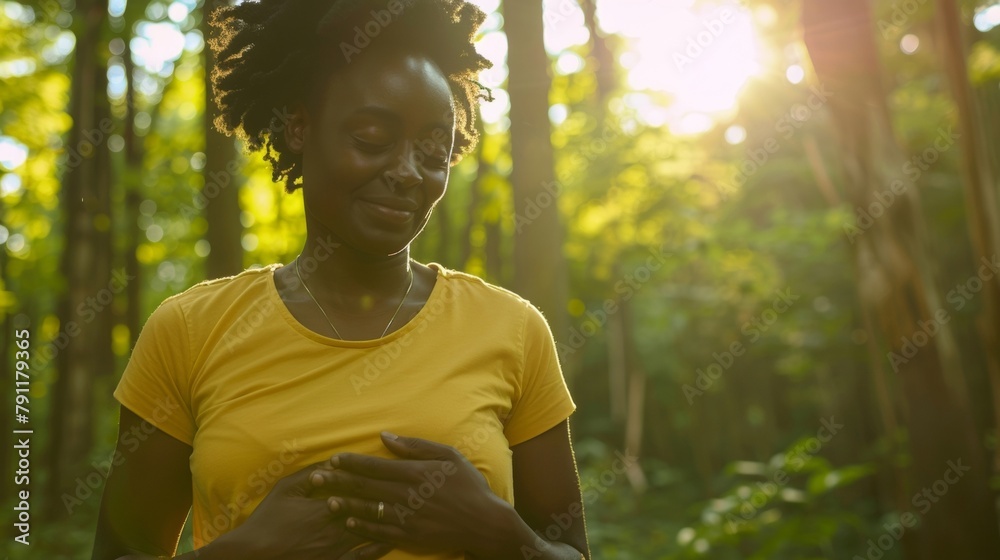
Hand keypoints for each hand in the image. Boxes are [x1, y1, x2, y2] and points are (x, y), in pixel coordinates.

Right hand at [213, 458, 394, 559]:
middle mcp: (337, 529)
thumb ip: (312, 472)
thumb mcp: (286, 488)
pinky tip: (388, 545)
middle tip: (410, 493)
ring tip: (408, 517)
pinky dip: (376, 552)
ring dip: (390, 526)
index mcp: (327, 506)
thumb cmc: (268, 518)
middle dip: (391, 503)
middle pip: (371, 513)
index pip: (360, 491)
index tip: (393, 474)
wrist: (254, 554)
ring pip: (372, 537)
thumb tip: (334, 461)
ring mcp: (337, 550)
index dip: (378, 483)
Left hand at [310, 432, 514, 555]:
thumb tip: (386, 435)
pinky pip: (379, 531)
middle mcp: (406, 495)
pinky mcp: (409, 536)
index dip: (351, 462)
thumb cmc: (469, 486)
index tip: (333, 458)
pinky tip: (348, 522)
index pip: (374, 465)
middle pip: (365, 487)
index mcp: (414, 473)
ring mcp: (406, 518)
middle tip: (315, 477)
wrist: (484, 523)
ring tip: (325, 500)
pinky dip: (362, 527)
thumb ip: (415, 446)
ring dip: (344, 504)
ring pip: (367, 510)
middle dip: (338, 481)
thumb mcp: (448, 456)